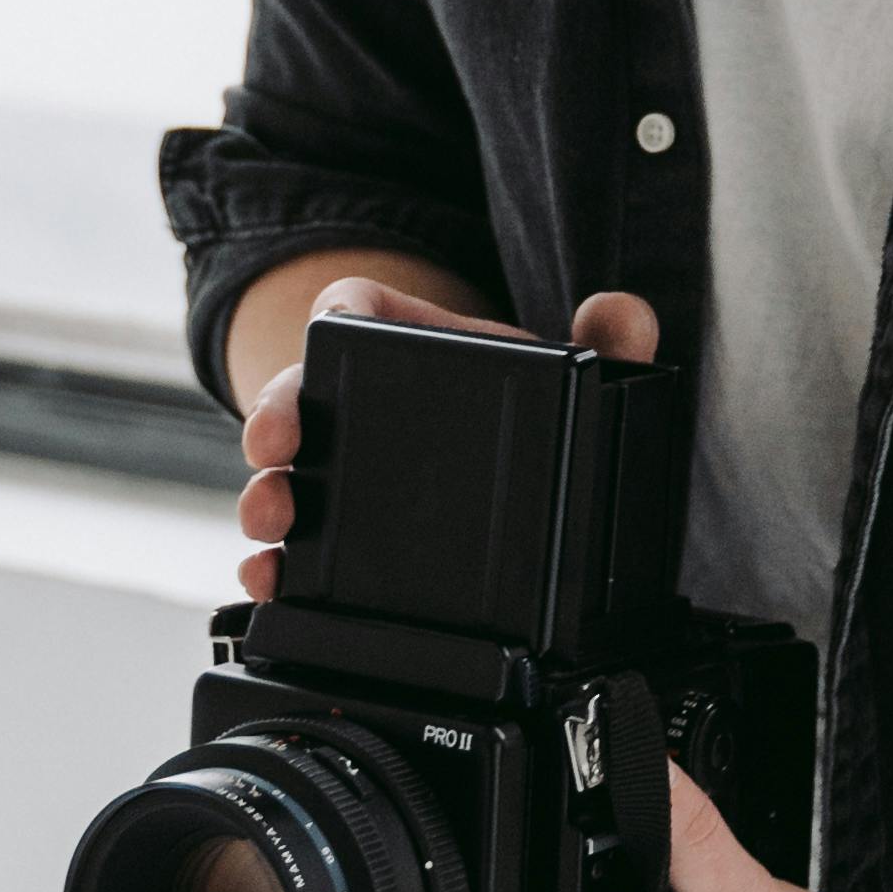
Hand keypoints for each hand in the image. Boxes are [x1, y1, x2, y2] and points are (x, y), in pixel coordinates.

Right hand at [235, 272, 657, 601]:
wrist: (525, 478)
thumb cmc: (531, 410)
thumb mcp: (570, 375)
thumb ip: (607, 343)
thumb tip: (625, 313)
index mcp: (406, 345)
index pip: (353, 306)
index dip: (335, 312)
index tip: (326, 333)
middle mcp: (359, 407)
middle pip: (296, 396)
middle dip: (273, 421)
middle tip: (275, 454)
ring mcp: (342, 472)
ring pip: (284, 475)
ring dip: (267, 498)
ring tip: (270, 528)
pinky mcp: (339, 536)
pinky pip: (295, 548)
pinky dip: (276, 568)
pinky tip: (272, 585)